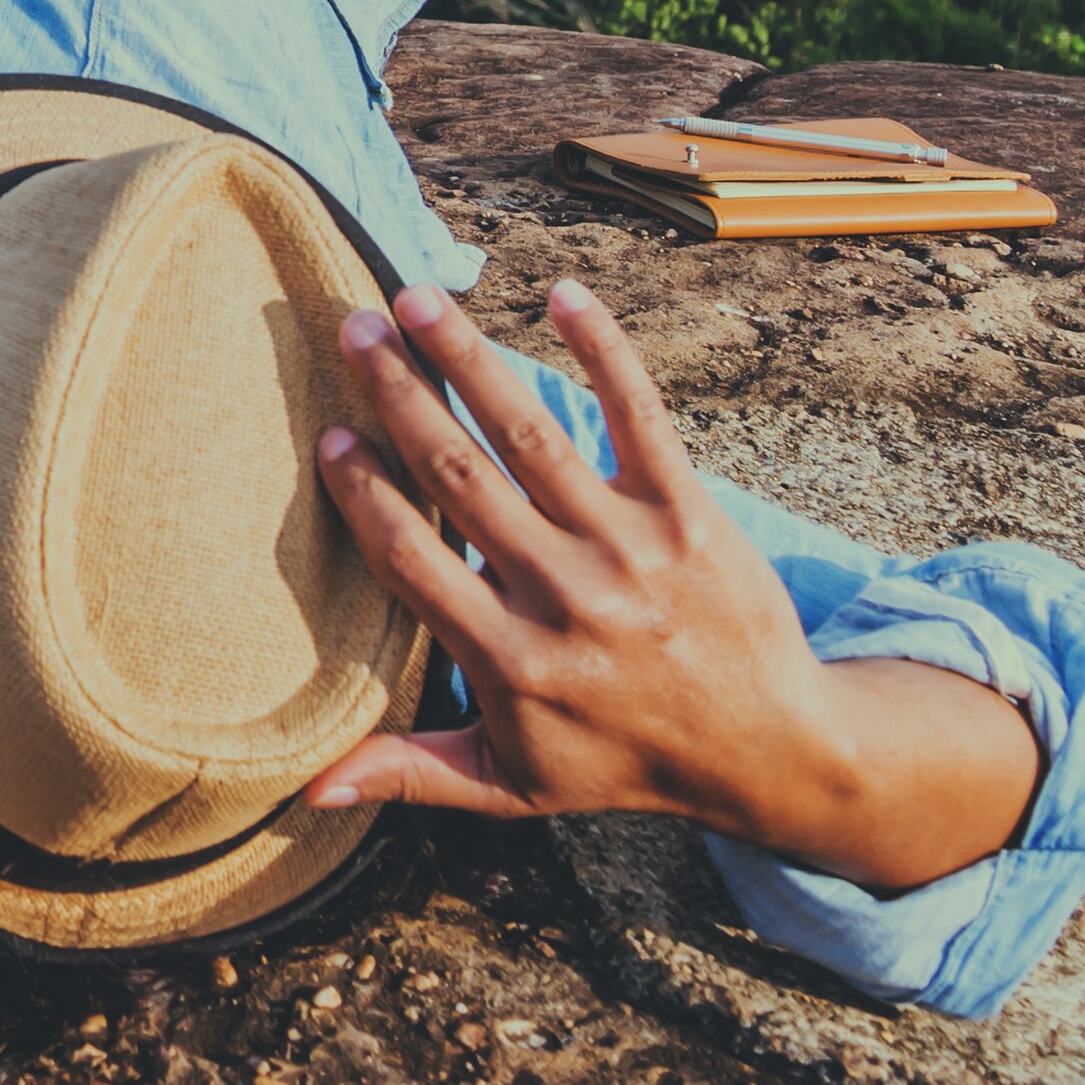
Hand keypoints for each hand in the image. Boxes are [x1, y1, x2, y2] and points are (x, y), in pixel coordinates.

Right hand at [302, 280, 1041, 895]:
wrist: (774, 750)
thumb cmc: (627, 762)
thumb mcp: (515, 787)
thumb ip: (413, 776)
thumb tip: (309, 789)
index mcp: (511, 661)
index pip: (414, 560)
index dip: (366, 497)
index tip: (329, 438)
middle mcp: (565, 597)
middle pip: (461, 479)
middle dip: (401, 397)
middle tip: (354, 328)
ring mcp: (629, 549)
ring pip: (532, 435)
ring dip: (470, 359)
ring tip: (418, 300)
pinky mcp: (688, 513)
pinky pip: (640, 417)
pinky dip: (605, 352)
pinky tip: (562, 295)